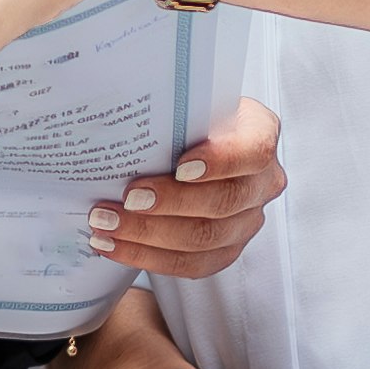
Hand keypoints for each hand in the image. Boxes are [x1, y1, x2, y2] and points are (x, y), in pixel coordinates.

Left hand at [90, 96, 282, 284]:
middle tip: (126, 199)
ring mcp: (248, 221)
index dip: (220, 162)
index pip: (252, 152)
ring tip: (106, 224)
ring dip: (148, 235)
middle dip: (169, 204)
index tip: (179, 166)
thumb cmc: (191, 119)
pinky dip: (147, 257)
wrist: (200, 142)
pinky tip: (112, 245)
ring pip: (204, 239)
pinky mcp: (227, 250)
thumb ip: (173, 111)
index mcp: (261, 135)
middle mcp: (263, 182)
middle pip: (223, 202)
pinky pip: (191, 265)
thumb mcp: (190, 103)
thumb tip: (124, 117)